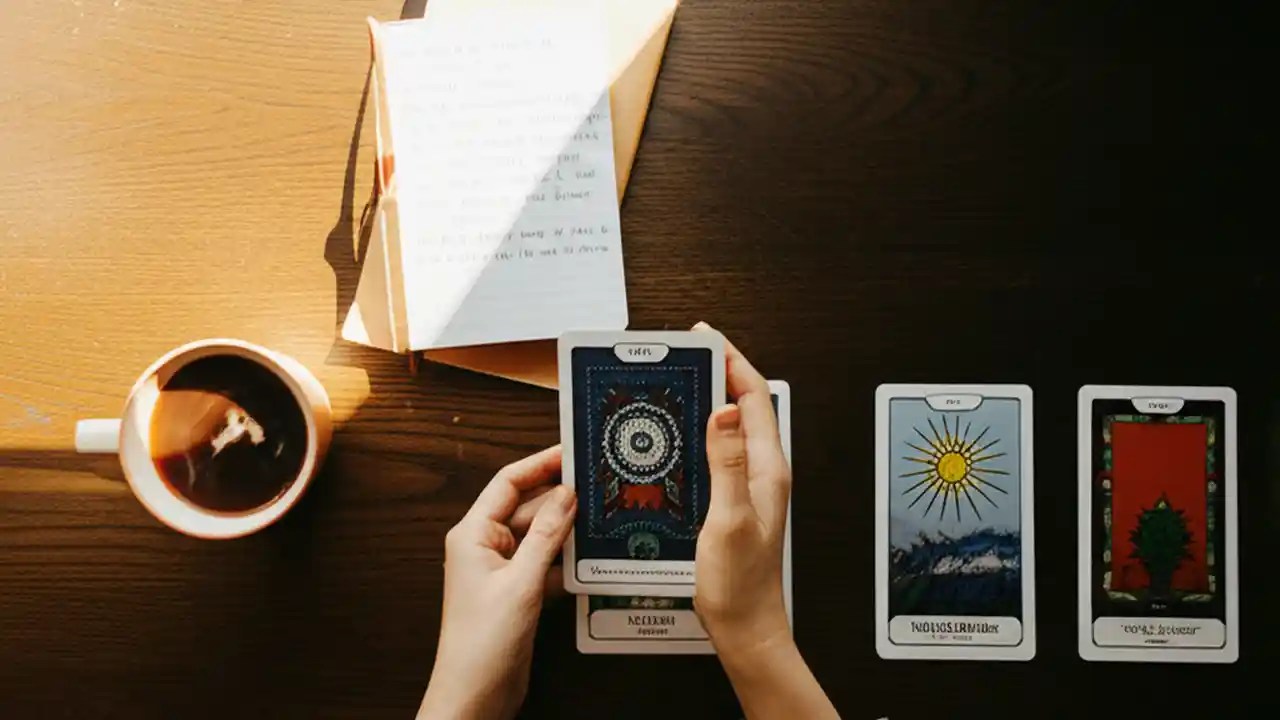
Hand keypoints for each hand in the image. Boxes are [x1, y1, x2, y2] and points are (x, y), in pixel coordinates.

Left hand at [418, 447, 575, 719]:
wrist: (474, 697)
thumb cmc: (482, 645)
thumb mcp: (522, 583)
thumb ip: (547, 535)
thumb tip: (566, 494)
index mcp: (473, 534)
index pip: (509, 482)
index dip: (540, 463)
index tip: (571, 452)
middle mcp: (485, 547)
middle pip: (528, 507)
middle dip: (561, 497)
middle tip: (598, 483)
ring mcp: (501, 571)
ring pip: (540, 536)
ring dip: (567, 530)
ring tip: (602, 516)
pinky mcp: (517, 593)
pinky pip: (546, 563)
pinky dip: (567, 560)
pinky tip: (591, 557)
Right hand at [693, 325, 791, 660]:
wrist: (746, 628)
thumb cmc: (741, 585)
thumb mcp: (729, 520)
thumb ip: (728, 464)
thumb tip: (725, 410)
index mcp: (768, 468)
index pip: (755, 396)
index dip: (731, 360)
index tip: (706, 338)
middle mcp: (764, 470)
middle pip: (745, 404)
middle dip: (719, 371)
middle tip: (687, 352)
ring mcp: (750, 484)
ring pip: (732, 425)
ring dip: (710, 399)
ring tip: (681, 381)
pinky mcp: (735, 498)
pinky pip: (721, 450)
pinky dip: (702, 431)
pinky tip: (680, 435)